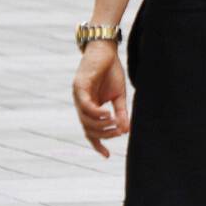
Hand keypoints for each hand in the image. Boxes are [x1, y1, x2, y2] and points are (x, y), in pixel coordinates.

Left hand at [72, 42, 129, 157]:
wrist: (105, 49)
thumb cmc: (111, 71)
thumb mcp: (119, 95)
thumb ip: (120, 112)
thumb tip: (126, 129)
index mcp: (90, 108)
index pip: (90, 132)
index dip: (97, 144)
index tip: (106, 155)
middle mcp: (81, 105)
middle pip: (89, 129)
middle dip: (104, 134)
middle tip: (119, 132)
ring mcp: (78, 97)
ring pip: (86, 120)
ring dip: (101, 126)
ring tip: (115, 124)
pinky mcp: (79, 87)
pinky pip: (86, 106)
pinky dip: (96, 113)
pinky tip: (108, 114)